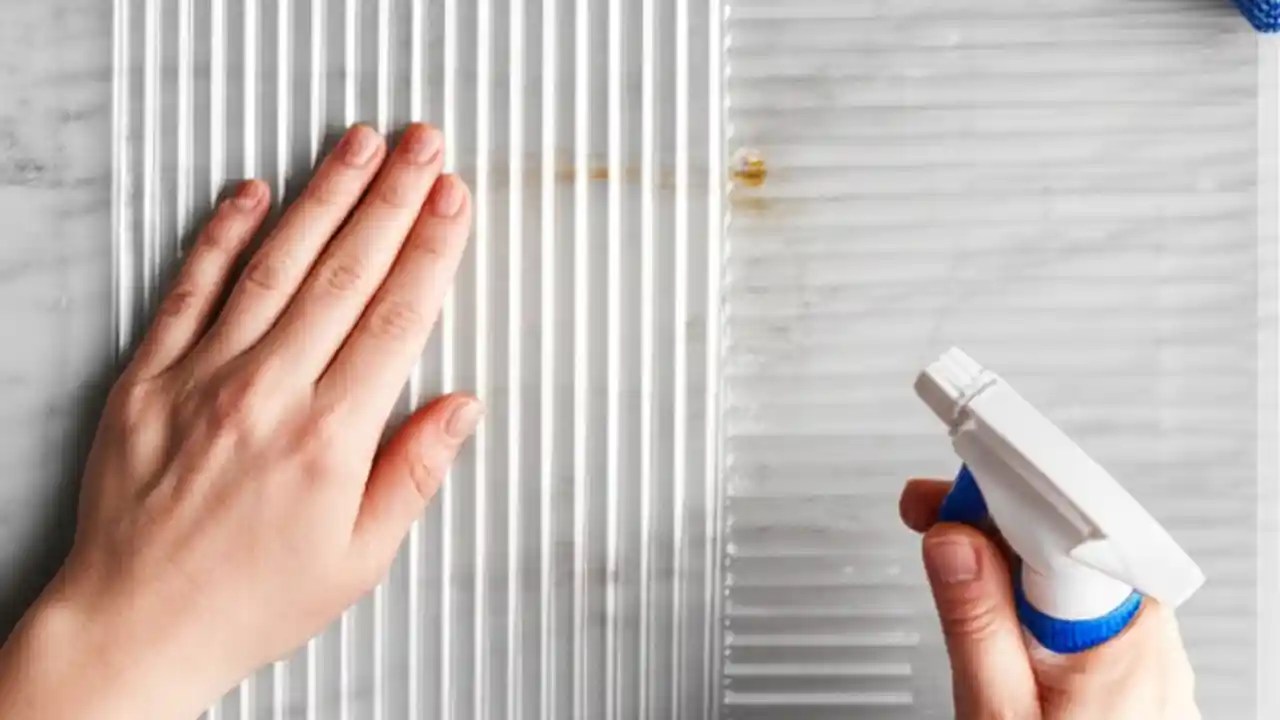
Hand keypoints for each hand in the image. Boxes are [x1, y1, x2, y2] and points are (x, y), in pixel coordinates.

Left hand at [0, 124, 475, 719]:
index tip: (453, 200)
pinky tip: (251, 192)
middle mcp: (267, 393)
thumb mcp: (360, 557)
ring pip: (276, 263)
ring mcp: (202, 377)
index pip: (397, 317)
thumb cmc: (250, 601)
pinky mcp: (148, 376)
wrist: (136, 628)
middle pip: (346, 272)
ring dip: (324, 195)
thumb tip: (461, 407)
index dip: (432, 249)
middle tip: (424, 144)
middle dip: (393, 198)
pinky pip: (190, 287)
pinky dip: (222, 234)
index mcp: (330, 439)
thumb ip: (415, 472)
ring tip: (360, 146)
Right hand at [900, 478, 1200, 719]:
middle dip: (992, 531)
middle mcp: (1147, 634)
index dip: (991, 505)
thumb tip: (953, 541)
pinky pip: (1080, 611)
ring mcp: (1145, 653)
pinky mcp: (1131, 668)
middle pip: (1062, 547)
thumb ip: (975, 622)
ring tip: (958, 579)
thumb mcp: (998, 714)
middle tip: (931, 521)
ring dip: (1008, 570)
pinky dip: (1031, 605)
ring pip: (1068, 579)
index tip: (939, 497)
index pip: (1056, 534)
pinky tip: (999, 617)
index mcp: (1124, 635)